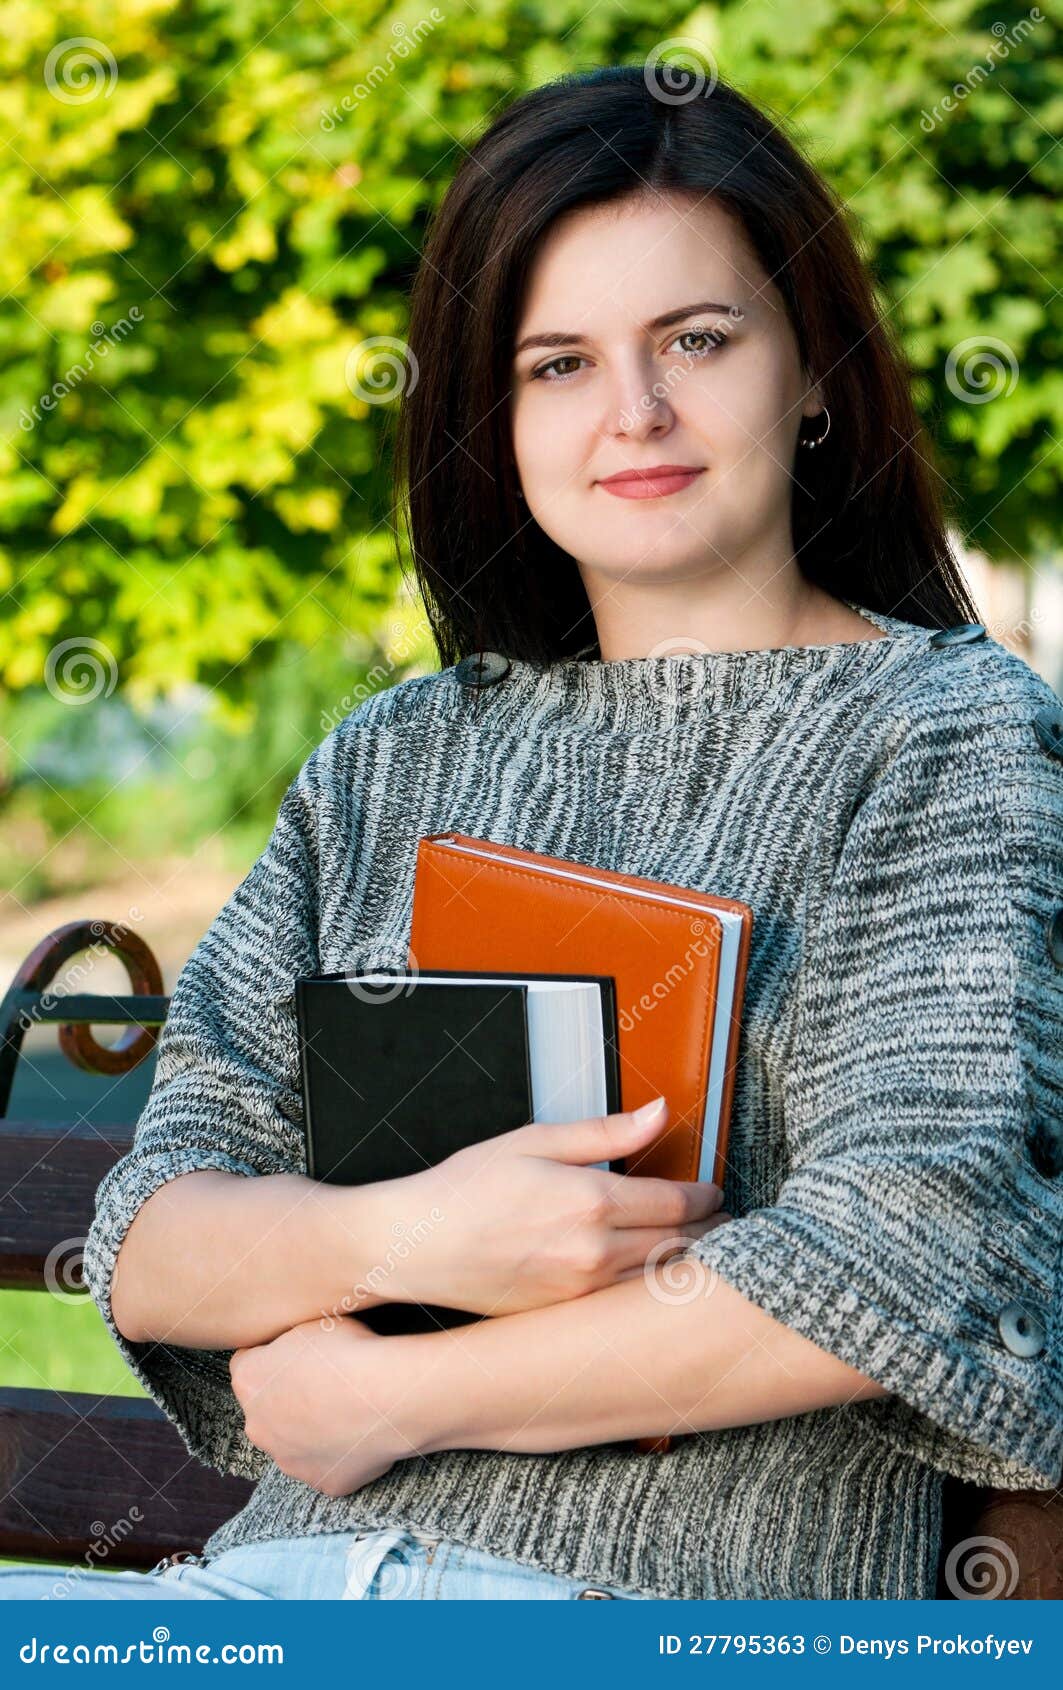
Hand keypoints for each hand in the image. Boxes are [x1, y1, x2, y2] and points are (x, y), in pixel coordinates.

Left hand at [229, 1317, 413, 1497]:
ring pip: (295, 1443)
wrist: (386, 1396)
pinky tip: (363, 1434)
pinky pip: (329, 1465)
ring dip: (314, 1430)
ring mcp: (289, 1460)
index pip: (248, 1363)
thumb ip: (289, 1341)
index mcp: (249, 1381)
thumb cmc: (349, 1351)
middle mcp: (258, 1427)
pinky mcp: (323, 1482)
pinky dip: (342, 1453)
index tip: (302, 1353)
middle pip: (268, 1410)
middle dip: (289, 1400)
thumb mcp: (309, 1324)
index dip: (276, 1355)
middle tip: (327, 1383)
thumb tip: (295, 1347)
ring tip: (350, 1410)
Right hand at [378, 1095, 725, 1316]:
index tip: (714, 1191)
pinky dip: (652, 1290)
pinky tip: (658, 1278)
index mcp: (590, 1202)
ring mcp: (581, 1292)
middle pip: (680, 1245)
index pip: (678, 1203)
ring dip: (690, 1264)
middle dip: (711, 1232)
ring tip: (704, 1248)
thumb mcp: (535, 1141)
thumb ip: (607, 1131)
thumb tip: (659, 1111)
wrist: (415, 1245)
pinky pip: (628, 1305)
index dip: (707, 1196)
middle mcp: (592, 1253)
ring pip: (660, 1281)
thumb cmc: (467, 1189)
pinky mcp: (568, 1317)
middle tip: (724, 1222)